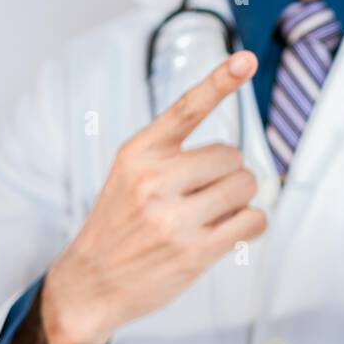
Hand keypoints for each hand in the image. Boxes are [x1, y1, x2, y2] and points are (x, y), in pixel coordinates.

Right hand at [14, 51, 268, 343]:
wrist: (89, 284)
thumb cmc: (120, 225)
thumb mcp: (129, 176)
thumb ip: (173, 156)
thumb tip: (238, 156)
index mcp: (138, 153)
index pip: (187, 107)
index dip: (221, 80)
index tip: (247, 59)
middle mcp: (153, 180)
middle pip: (233, 156)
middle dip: (227, 175)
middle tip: (201, 197)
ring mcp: (173, 217)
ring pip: (246, 186)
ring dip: (239, 200)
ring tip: (207, 216)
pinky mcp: (194, 252)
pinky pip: (254, 221)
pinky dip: (249, 224)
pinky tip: (225, 233)